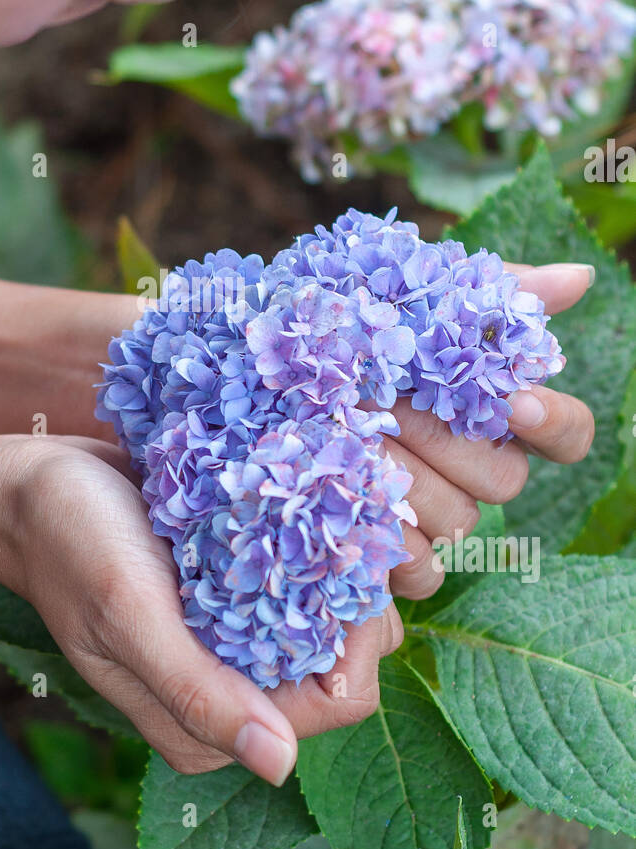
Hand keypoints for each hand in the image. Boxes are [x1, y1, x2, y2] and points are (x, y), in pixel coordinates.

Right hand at [0, 433, 402, 787]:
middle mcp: (229, 693)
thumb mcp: (126, 613)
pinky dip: (314, 547)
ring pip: (333, 617)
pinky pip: (304, 581)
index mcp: (207, 724)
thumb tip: (278, 767)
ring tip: (315, 509)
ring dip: (337, 567)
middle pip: (346, 662)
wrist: (28, 487)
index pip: (335, 702)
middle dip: (355, 600)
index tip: (348, 567)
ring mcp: (232, 642)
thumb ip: (195, 692)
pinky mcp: (233, 595)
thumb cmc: (68, 544)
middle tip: (337, 526)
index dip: (358, 643)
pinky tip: (299, 505)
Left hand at [384, 261, 594, 598]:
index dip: (552, 422)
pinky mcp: (401, 558)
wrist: (268, 379)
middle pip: (504, 477)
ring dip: (407, 482)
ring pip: (461, 522)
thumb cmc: (354, 336)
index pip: (567, 431)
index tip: (517, 403)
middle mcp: (478, 467)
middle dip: (444, 439)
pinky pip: (424, 571)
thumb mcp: (417, 299)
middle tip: (384, 404)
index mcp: (496, 410)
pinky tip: (358, 512)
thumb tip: (580, 276)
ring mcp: (443, 516)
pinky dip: (392, 545)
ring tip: (353, 444)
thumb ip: (497, 291)